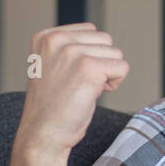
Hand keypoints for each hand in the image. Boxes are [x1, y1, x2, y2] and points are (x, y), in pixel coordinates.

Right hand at [15, 22, 128, 158]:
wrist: (42, 134)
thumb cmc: (52, 105)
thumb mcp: (53, 65)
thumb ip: (69, 47)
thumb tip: (101, 39)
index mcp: (45, 36)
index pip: (90, 31)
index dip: (90, 55)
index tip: (71, 75)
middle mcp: (56, 40)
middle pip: (105, 40)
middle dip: (101, 63)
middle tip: (79, 85)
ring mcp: (72, 53)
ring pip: (116, 53)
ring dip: (108, 74)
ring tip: (84, 90)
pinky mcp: (89, 68)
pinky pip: (122, 67)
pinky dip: (115, 83)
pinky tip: (93, 94)